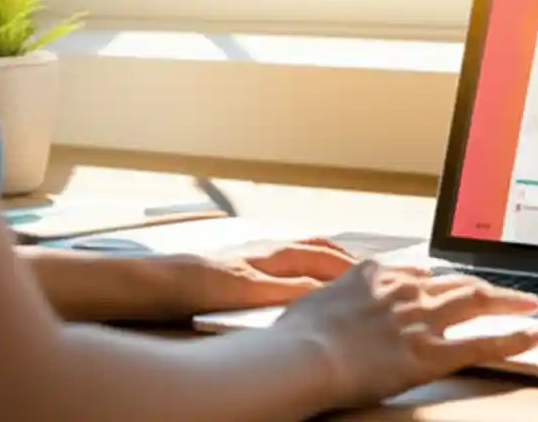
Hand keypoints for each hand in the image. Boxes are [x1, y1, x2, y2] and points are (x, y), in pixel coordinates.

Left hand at [167, 237, 356, 315]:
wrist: (160, 282)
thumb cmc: (203, 284)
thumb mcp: (254, 291)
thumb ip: (291, 288)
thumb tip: (330, 287)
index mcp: (276, 252)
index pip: (325, 256)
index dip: (351, 266)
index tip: (377, 275)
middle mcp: (269, 248)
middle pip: (316, 246)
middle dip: (343, 256)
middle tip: (366, 270)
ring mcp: (254, 256)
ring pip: (300, 252)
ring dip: (323, 260)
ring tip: (340, 272)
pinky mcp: (241, 267)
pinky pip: (284, 263)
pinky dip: (302, 268)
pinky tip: (298, 282)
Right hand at [278, 260, 537, 409]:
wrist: (302, 356)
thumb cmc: (297, 337)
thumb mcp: (315, 298)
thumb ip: (342, 291)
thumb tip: (349, 290)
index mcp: (377, 275)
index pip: (420, 275)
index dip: (440, 283)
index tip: (449, 286)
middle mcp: (407, 291)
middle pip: (457, 282)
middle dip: (486, 286)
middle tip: (508, 291)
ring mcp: (423, 320)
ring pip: (478, 302)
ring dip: (509, 301)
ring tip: (531, 304)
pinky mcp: (432, 352)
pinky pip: (484, 343)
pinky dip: (516, 339)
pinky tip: (536, 335)